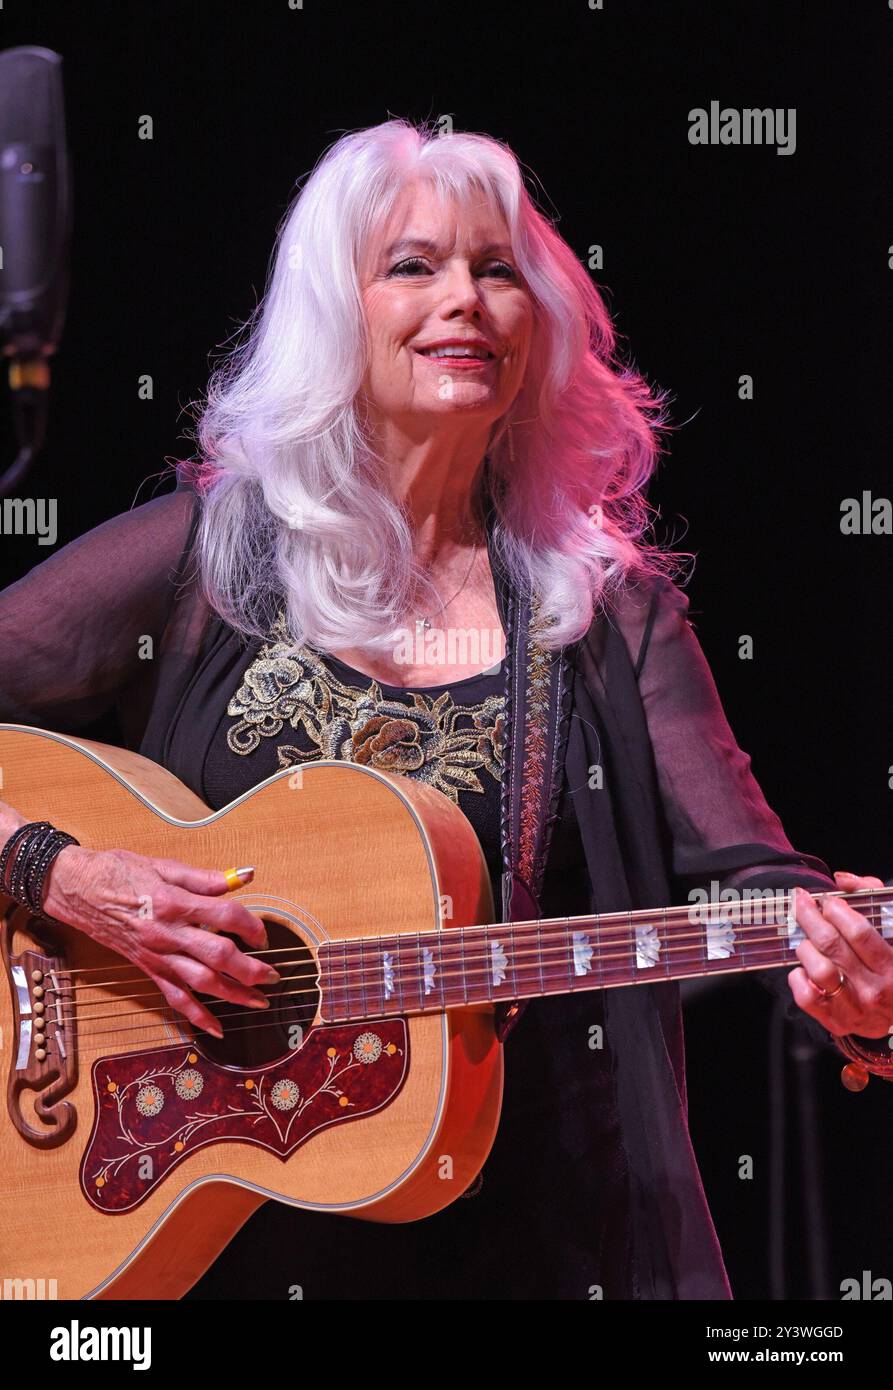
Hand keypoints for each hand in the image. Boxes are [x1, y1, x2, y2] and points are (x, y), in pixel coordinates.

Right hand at [42, 845, 279, 1038]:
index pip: (225, 917)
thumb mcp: (164, 866)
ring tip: (258, 1003)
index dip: (251, 926)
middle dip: (250, 970)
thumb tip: (244, 876)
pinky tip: (216, 1029)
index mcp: (175, 903)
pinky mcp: (146, 968)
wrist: (77, 888)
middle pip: (218, 956)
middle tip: (273, 976)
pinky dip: (196, 1016)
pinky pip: (173, 997)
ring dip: (233, 995)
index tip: (263, 933)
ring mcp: (156, 955)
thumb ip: (206, 878)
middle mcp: (167, 934)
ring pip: (201, 982)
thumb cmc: (118, 871)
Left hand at [786, 870, 892, 1039]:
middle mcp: (875, 989)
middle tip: (802, 904)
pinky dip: (798, 977)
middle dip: (810, 917)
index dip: (837, 910)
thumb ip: (872, 897)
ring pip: (818, 969)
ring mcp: (855, 1008)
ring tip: (807, 940)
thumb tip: (842, 879)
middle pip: (832, 945)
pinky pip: (806, 996)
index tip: (827, 900)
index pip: (860, 932)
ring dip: (805, 947)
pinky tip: (804, 968)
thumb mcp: (891, 932)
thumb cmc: (890, 966)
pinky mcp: (836, 1021)